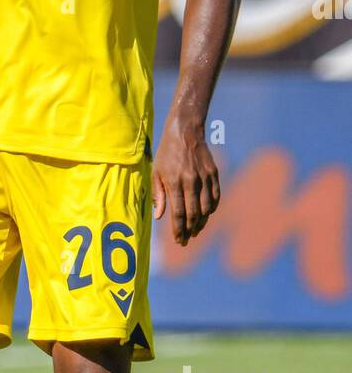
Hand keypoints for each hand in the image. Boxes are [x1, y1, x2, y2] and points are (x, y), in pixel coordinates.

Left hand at [151, 119, 219, 245]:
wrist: (185, 131)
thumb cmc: (166, 153)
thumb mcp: (156, 172)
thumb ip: (158, 195)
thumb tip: (159, 217)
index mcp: (175, 182)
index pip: (179, 214)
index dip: (179, 230)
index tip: (179, 240)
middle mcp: (191, 181)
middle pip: (194, 214)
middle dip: (190, 231)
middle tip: (186, 240)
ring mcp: (205, 178)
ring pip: (207, 208)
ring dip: (202, 223)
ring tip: (195, 230)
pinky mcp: (214, 173)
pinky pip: (215, 197)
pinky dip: (212, 209)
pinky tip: (206, 215)